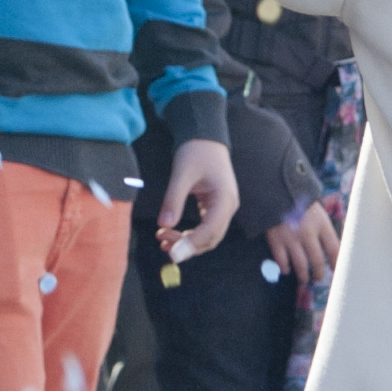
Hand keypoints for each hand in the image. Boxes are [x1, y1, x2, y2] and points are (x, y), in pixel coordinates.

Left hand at [155, 138, 238, 261]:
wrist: (205, 136)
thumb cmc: (196, 151)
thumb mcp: (182, 174)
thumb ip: (173, 200)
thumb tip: (164, 225)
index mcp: (225, 199)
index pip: (210, 230)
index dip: (191, 245)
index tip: (173, 254)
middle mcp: (228, 207)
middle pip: (211, 238)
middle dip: (187, 246)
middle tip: (163, 245)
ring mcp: (223, 207)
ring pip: (208, 236)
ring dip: (187, 242)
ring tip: (162, 239)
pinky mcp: (215, 206)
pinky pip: (205, 227)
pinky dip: (189, 234)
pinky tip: (171, 232)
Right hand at [265, 200, 339, 283]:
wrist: (275, 190)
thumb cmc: (299, 200)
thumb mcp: (317, 211)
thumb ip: (324, 228)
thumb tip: (334, 248)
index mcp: (321, 223)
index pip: (334, 249)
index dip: (338, 264)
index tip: (337, 271)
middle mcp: (308, 233)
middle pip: (318, 261)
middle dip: (319, 273)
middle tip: (318, 277)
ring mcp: (291, 238)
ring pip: (301, 266)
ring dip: (303, 275)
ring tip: (304, 278)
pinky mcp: (276, 241)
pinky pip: (282, 262)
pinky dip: (285, 268)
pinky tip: (287, 270)